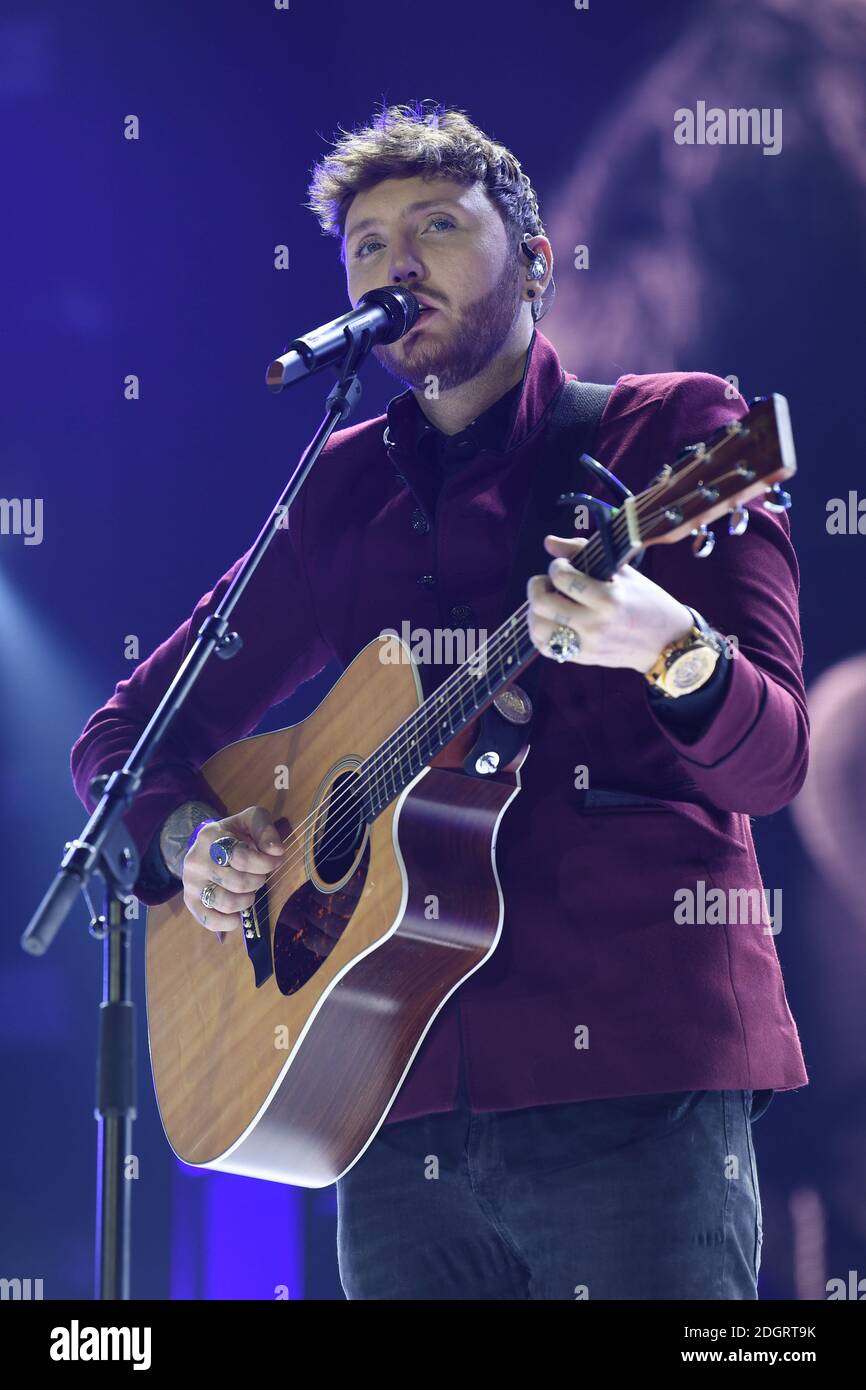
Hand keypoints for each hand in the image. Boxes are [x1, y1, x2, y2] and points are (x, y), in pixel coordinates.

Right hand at [182, 804, 287, 940]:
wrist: (205, 847)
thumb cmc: (233, 835)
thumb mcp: (249, 821)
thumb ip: (265, 830)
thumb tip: (277, 851)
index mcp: (211, 837)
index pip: (242, 857)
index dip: (265, 863)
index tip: (275, 861)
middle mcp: (196, 861)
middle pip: (238, 882)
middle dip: (258, 881)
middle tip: (259, 876)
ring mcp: (191, 883)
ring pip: (227, 903)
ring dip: (247, 901)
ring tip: (249, 892)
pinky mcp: (190, 902)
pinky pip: (211, 921)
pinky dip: (230, 921)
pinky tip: (238, 913)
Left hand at [526, 535, 693, 673]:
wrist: (666, 642)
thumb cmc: (646, 601)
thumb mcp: (624, 572)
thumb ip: (584, 552)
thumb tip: (548, 542)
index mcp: (609, 598)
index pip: (562, 577)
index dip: (555, 567)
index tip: (563, 566)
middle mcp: (596, 624)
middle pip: (543, 603)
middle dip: (536, 587)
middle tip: (545, 583)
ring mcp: (588, 644)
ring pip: (539, 628)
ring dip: (534, 611)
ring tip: (545, 602)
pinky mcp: (583, 658)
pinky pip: (546, 647)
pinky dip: (540, 632)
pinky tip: (548, 620)